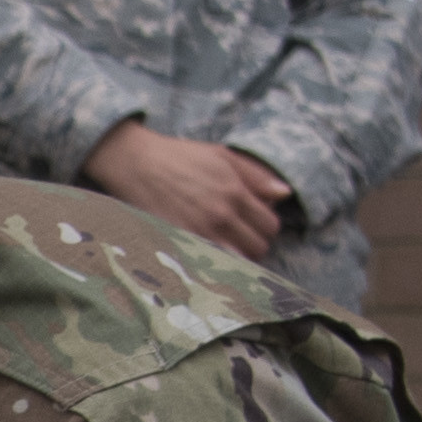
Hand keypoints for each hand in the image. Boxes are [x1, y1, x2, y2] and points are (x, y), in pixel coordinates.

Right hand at [88, 123, 285, 256]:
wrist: (136, 163)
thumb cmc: (179, 157)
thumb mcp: (222, 156)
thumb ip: (256, 175)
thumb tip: (285, 194)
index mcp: (235, 192)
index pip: (270, 226)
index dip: (265, 226)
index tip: (253, 223)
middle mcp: (221, 215)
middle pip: (257, 247)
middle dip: (253, 242)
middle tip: (239, 235)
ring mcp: (200, 232)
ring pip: (237, 262)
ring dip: (236, 257)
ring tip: (225, 247)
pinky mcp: (180, 243)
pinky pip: (209, 266)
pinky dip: (214, 264)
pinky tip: (208, 256)